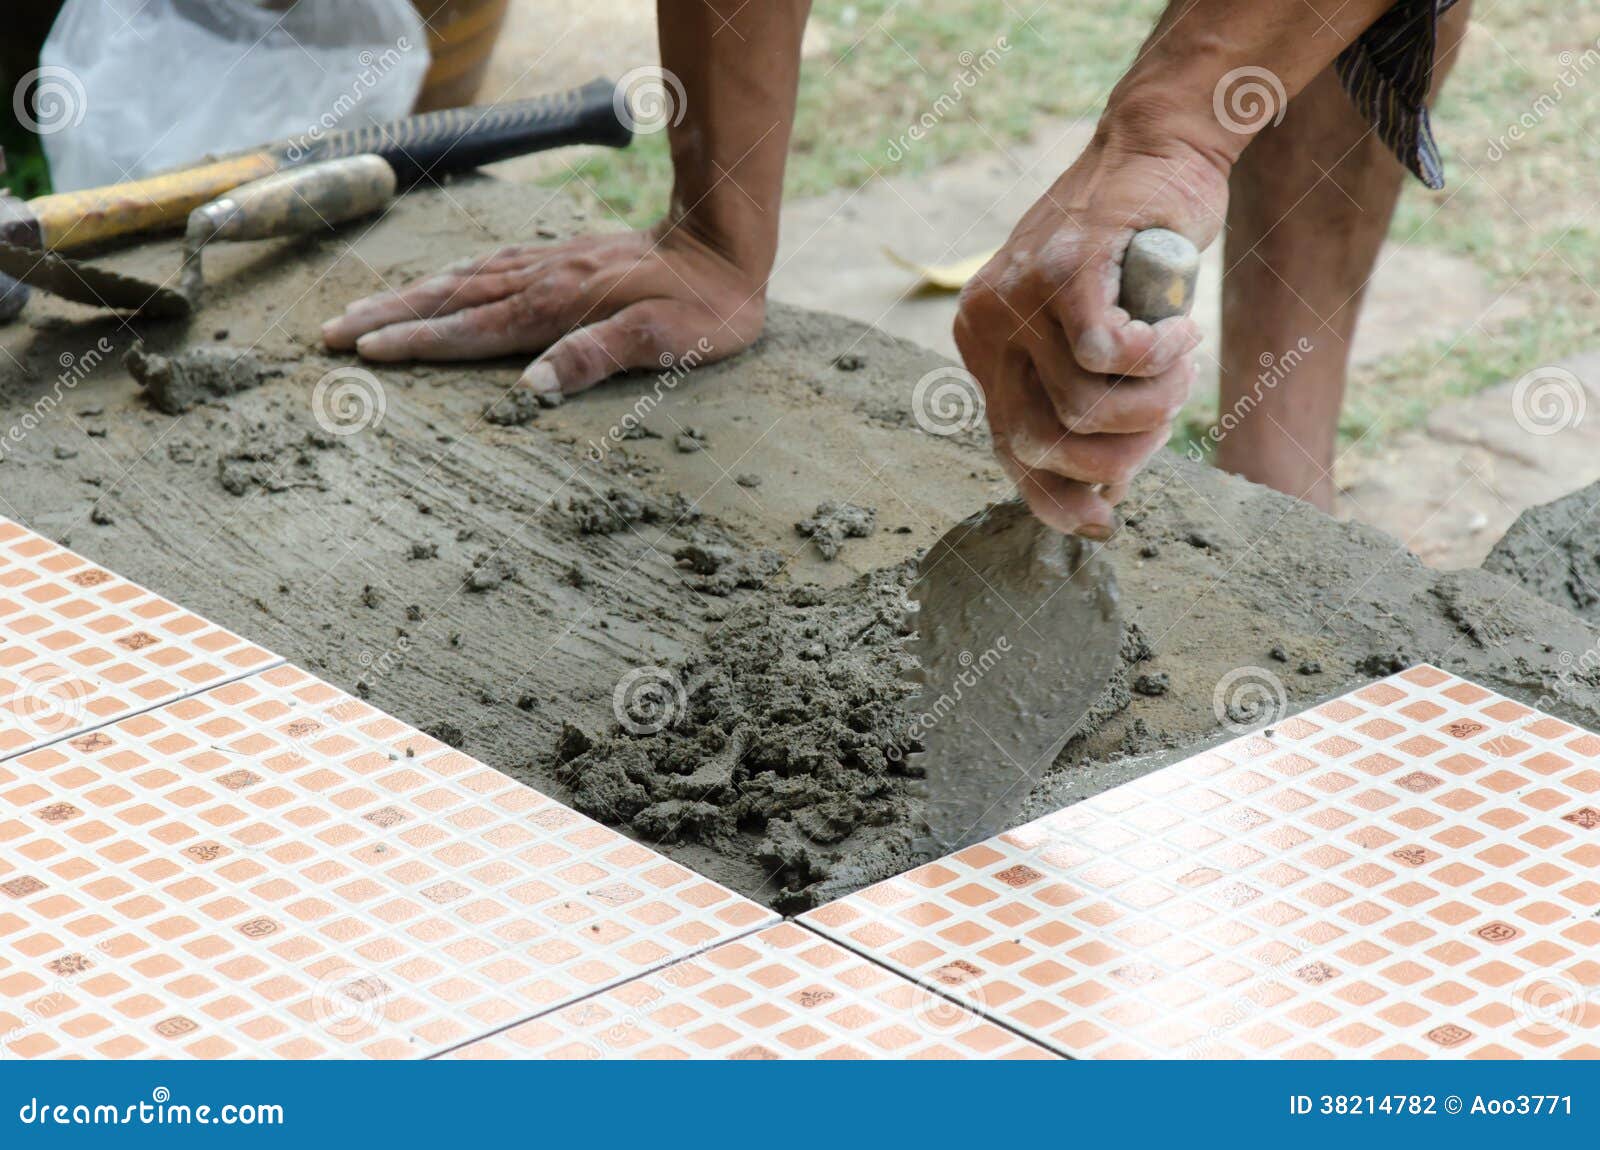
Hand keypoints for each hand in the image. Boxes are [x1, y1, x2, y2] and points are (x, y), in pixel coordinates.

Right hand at [321, 223, 767, 400]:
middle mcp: (541, 281)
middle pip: (449, 300)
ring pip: (460, 280)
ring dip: (406, 296)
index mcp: (558, 307)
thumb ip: (596, 358)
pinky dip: (447, 278)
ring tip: (358, 312)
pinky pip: (486, 267)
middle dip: (386, 318)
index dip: (416, 344)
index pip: (471, 330)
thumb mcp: (664, 343)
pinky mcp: (559, 258)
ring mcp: (547, 265)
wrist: (725, 248)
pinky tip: (433, 285)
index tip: (364, 355)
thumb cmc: (702, 309)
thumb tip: (531, 386)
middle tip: (328, 334)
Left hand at [954, 137, 1227, 536]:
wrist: (1154, 151)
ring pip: (1086, 407)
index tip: (1104, 522)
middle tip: (1165, 412)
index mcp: (984, 349)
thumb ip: (1083, 401)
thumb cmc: (1133, 254)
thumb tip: (1103, 497)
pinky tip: (1179, 332)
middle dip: (1118, 453)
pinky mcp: (1066, 270)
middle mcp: (986, 325)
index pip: (1008, 451)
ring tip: (1181, 360)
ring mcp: (1019, 297)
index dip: (1056, 500)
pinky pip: (1106, 356)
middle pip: (1044, 443)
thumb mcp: (1092, 337)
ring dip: (1154, 401)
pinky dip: (1156, 360)